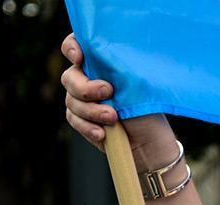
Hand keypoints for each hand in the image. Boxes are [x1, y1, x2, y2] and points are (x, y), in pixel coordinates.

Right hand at [59, 34, 173, 164]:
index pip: (76, 46)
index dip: (71, 48)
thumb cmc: (148, 110)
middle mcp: (87, 79)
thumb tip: (105, 59)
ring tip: (113, 118)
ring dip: (92, 111)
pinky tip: (102, 133)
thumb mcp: (137, 86)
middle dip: (86, 87)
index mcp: (100, 64)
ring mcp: (82, 100)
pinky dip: (88, 127)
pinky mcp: (81, 120)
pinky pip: (74, 120)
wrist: (150, 143)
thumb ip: (118, 71)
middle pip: (70, 78)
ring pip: (72, 101)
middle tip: (108, 92)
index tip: (79, 57)